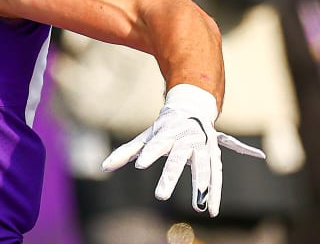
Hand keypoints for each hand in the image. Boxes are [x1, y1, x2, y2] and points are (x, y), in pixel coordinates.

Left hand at [101, 84, 264, 216]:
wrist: (193, 109)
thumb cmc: (165, 128)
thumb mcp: (145, 138)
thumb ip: (126, 152)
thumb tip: (104, 167)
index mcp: (167, 133)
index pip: (157, 143)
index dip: (149, 153)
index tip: (139, 165)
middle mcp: (186, 140)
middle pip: (177, 159)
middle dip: (170, 177)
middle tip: (160, 196)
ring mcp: (202, 148)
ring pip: (203, 167)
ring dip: (202, 186)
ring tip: (198, 207)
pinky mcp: (214, 157)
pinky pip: (216, 176)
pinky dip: (215, 193)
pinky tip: (211, 210)